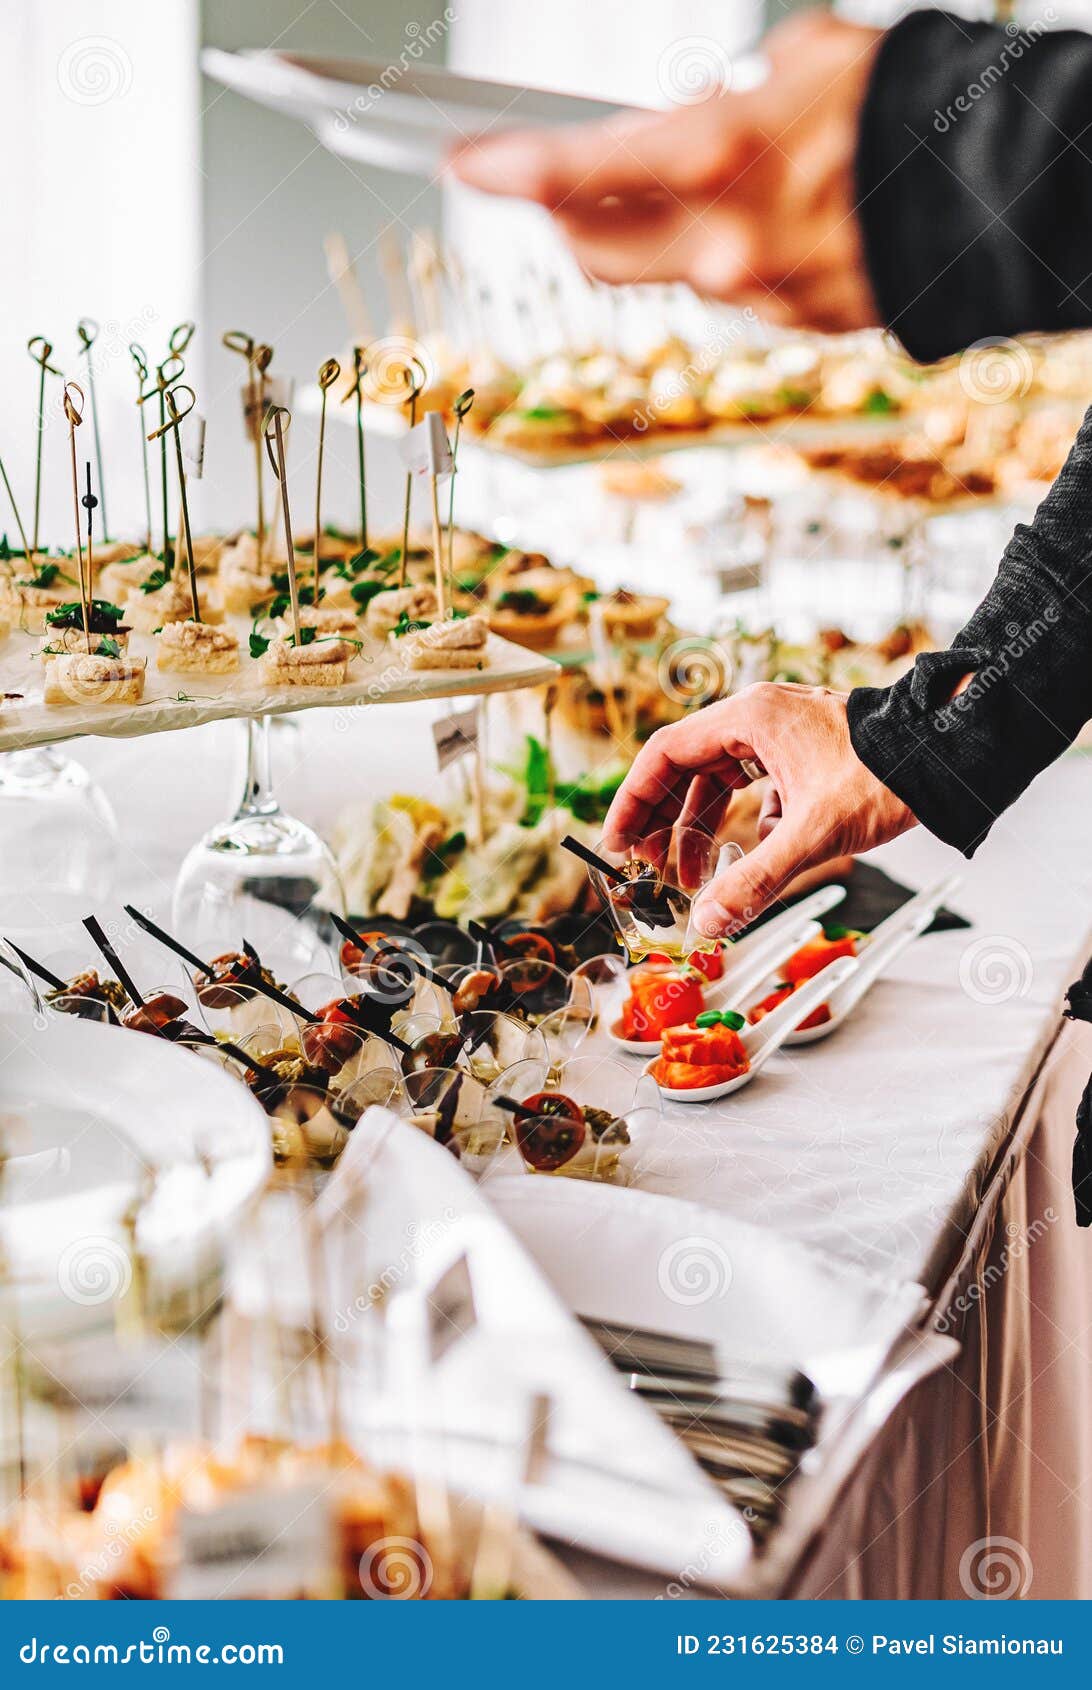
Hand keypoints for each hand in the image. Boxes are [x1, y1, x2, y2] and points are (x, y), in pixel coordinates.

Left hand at [448, 11, 880, 332]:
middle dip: (566, 222)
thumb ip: (731, 104)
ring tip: (724, 183)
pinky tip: (787, 223)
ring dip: (667, 236)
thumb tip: (704, 117)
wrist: (1011, 193)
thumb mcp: (811, 64)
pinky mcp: (798, 327)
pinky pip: (741, 296)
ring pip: (671, 276)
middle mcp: (723, 245)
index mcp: (718, 158)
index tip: (463, 161)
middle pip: (596, 255)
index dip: (508, 170)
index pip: (576, 175)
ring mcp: (758, 299)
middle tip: (556, 191)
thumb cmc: (911, 104)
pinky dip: (739, 261)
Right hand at [603, 684, 916, 936]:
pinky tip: (768, 855)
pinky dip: (753, 825)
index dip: (632, 801)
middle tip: (645, 867)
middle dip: (665, 823)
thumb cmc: (885, 776)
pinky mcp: (804, 752)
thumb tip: (708, 923)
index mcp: (748, 718)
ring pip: (722, 782)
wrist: (948, 756)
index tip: (616, 843)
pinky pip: (759, 788)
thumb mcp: (812, 835)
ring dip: (706, 830)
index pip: (664, 756)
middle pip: (686, 770)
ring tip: (697, 878)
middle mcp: (758, 718)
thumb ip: (755, 881)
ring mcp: (782, 733)